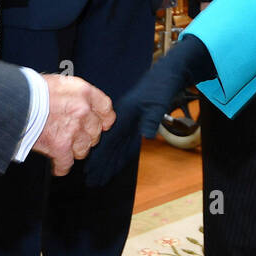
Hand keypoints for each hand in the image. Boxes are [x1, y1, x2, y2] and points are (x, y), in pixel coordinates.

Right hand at [32, 75, 114, 175]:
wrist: (14, 101)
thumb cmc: (30, 90)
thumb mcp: (57, 83)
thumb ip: (72, 95)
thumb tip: (76, 103)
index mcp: (83, 92)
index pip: (106, 109)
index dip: (103, 119)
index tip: (101, 123)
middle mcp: (82, 111)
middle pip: (95, 132)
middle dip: (85, 135)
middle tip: (73, 135)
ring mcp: (73, 130)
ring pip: (83, 149)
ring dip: (73, 150)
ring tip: (63, 148)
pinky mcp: (60, 147)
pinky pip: (67, 164)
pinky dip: (60, 166)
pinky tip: (56, 163)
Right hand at [84, 34, 213, 186]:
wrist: (166, 75)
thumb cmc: (161, 86)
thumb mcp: (158, 102)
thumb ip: (152, 118)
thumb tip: (147, 135)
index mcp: (124, 114)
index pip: (110, 140)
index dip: (101, 157)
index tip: (91, 171)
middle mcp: (123, 120)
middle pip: (109, 146)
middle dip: (99, 164)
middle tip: (90, 181)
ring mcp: (128, 121)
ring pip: (115, 146)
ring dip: (107, 161)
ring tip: (97, 175)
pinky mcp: (134, 122)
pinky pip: (125, 142)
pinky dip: (119, 154)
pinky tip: (115, 163)